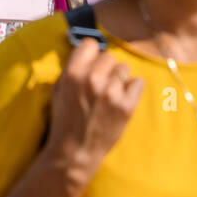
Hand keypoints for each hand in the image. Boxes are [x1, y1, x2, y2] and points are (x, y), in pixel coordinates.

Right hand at [45, 38, 142, 175]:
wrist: (75, 153)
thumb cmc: (65, 120)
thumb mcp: (59, 89)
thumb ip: (73, 68)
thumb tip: (87, 51)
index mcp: (73, 72)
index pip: (90, 43)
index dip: (91, 54)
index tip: (92, 63)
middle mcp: (92, 79)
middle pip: (109, 56)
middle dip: (105, 68)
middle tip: (100, 84)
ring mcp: (111, 93)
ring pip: (124, 69)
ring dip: (118, 79)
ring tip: (110, 94)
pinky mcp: (126, 107)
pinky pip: (138, 83)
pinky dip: (131, 91)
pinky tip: (121, 100)